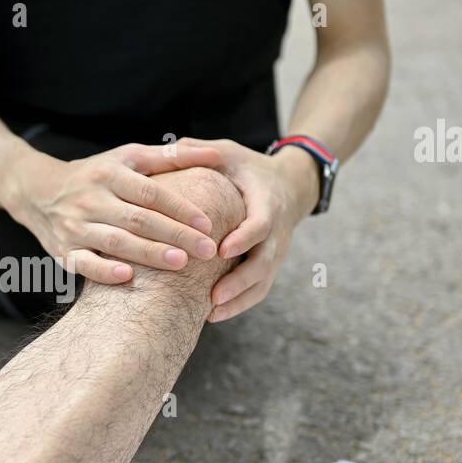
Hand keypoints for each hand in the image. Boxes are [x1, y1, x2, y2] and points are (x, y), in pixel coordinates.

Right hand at [5, 142, 222, 284]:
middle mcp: (91, 199)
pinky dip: (104, 271)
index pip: (151, 193)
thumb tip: (218, 156)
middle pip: (138, 219)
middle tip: (207, 250)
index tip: (208, 224)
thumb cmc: (96, 174)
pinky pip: (85, 263)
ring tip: (180, 263)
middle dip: (175, 235)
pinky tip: (128, 277)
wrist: (36, 191)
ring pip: (115, 242)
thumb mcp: (128, 158)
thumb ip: (171, 157)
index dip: (181, 208)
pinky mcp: (64, 252)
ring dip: (148, 253)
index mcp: (110, 175)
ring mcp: (75, 226)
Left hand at [174, 138, 319, 322]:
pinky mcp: (270, 266)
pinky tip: (213, 316)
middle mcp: (277, 231)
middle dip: (241, 281)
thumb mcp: (229, 152)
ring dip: (239, 300)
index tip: (223, 250)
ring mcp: (276, 252)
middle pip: (265, 261)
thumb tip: (171, 146)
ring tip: (211, 313)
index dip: (245, 237)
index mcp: (268, 202)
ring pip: (264, 282)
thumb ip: (203, 150)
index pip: (261, 223)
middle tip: (214, 295)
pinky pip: (260, 290)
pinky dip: (240, 305)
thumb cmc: (248, 168)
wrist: (289, 185)